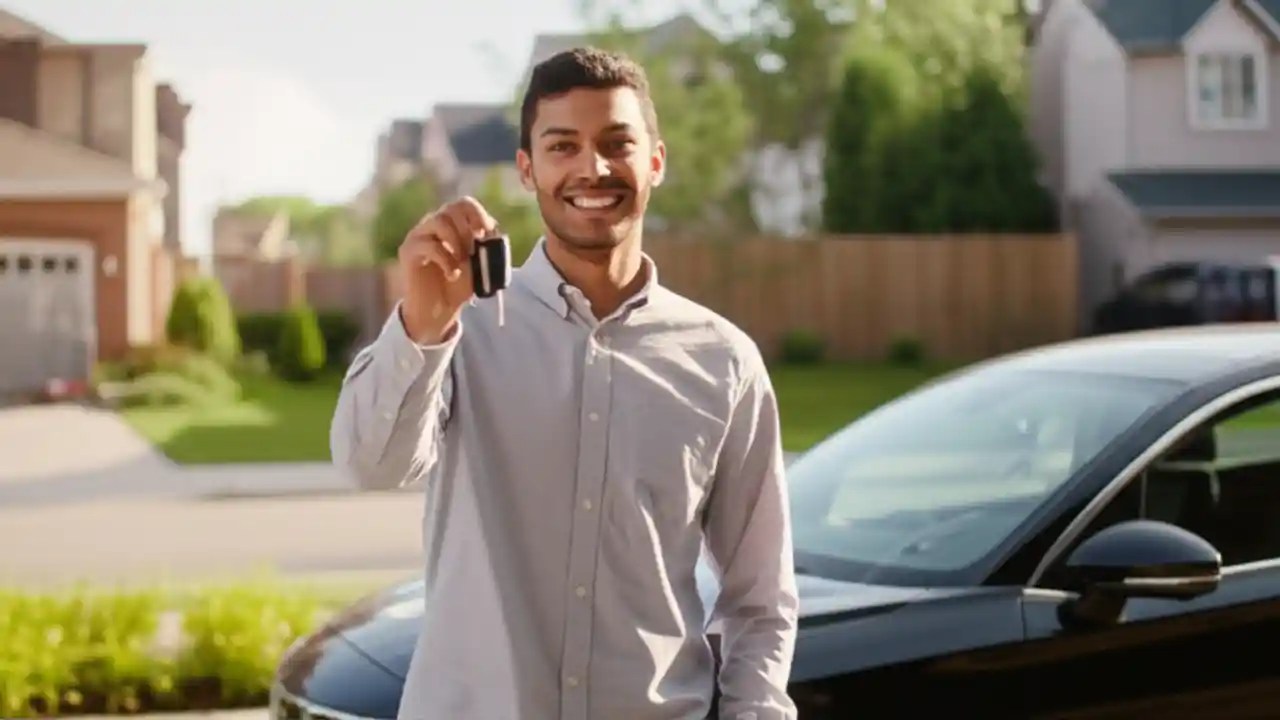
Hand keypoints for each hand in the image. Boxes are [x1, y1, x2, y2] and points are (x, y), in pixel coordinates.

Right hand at [397, 196, 497, 343]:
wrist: (439, 310)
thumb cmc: (460, 286)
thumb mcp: (480, 264)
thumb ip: (488, 246)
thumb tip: (493, 230)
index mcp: (452, 224)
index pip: (463, 203)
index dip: (477, 213)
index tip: (486, 231)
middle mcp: (433, 225)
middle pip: (451, 208)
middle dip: (467, 229)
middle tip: (472, 250)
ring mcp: (419, 236)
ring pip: (439, 221)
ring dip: (456, 242)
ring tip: (461, 262)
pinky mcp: (408, 251)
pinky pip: (429, 245)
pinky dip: (446, 260)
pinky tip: (452, 274)